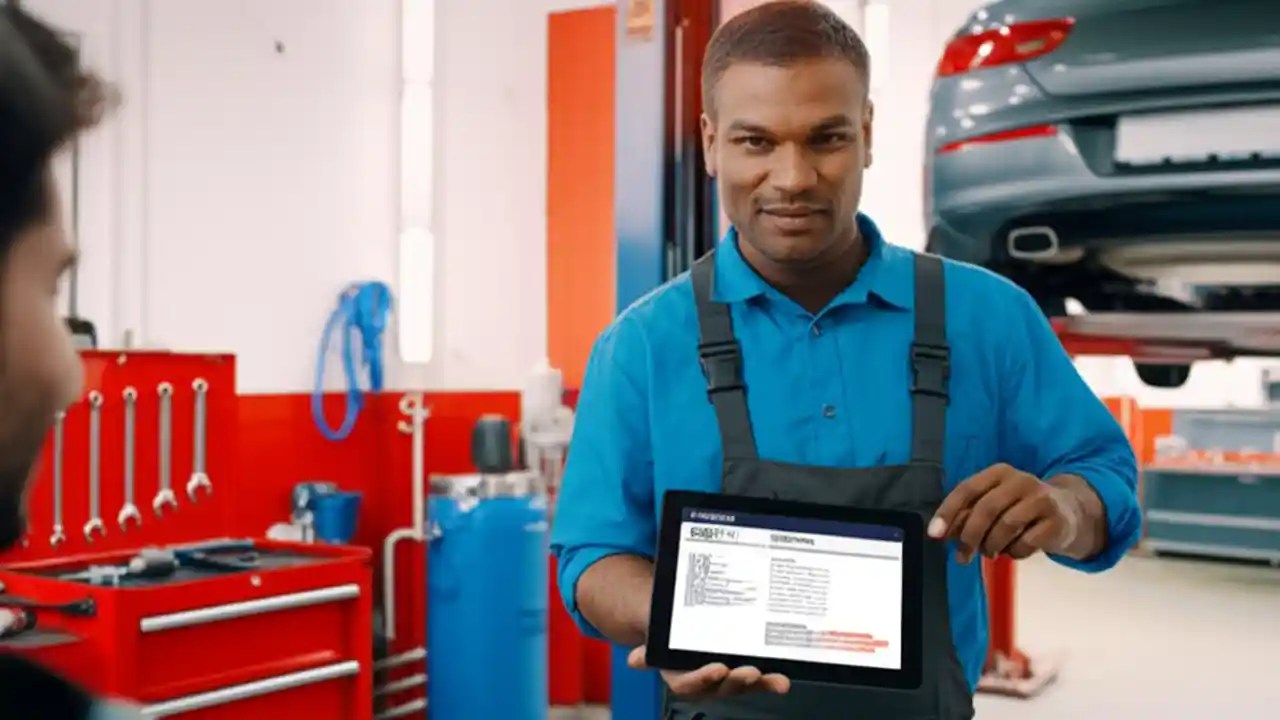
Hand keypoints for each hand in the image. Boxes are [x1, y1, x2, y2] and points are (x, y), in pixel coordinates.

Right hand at [627, 646, 790, 699]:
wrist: (681, 634)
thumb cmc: (670, 640)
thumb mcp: (657, 641)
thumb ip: (648, 651)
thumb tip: (633, 661)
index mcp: (681, 678)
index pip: (689, 684)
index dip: (703, 678)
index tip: (717, 669)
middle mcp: (706, 683)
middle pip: (722, 686)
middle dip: (737, 680)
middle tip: (750, 671)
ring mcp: (728, 680)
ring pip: (742, 684)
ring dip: (759, 683)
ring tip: (773, 678)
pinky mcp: (745, 675)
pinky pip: (759, 681)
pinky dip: (772, 683)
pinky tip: (783, 682)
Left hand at [928, 463, 1080, 562]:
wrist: (1067, 512)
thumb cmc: (1019, 509)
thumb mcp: (993, 505)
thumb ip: (967, 515)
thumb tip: (942, 533)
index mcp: (999, 472)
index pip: (967, 489)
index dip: (948, 512)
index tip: (934, 534)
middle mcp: (1020, 480)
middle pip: (986, 509)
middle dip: (969, 536)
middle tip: (962, 556)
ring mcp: (1041, 499)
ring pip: (1006, 526)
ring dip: (992, 546)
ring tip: (990, 552)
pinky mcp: (1056, 521)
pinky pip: (1027, 542)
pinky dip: (1014, 552)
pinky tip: (1014, 550)